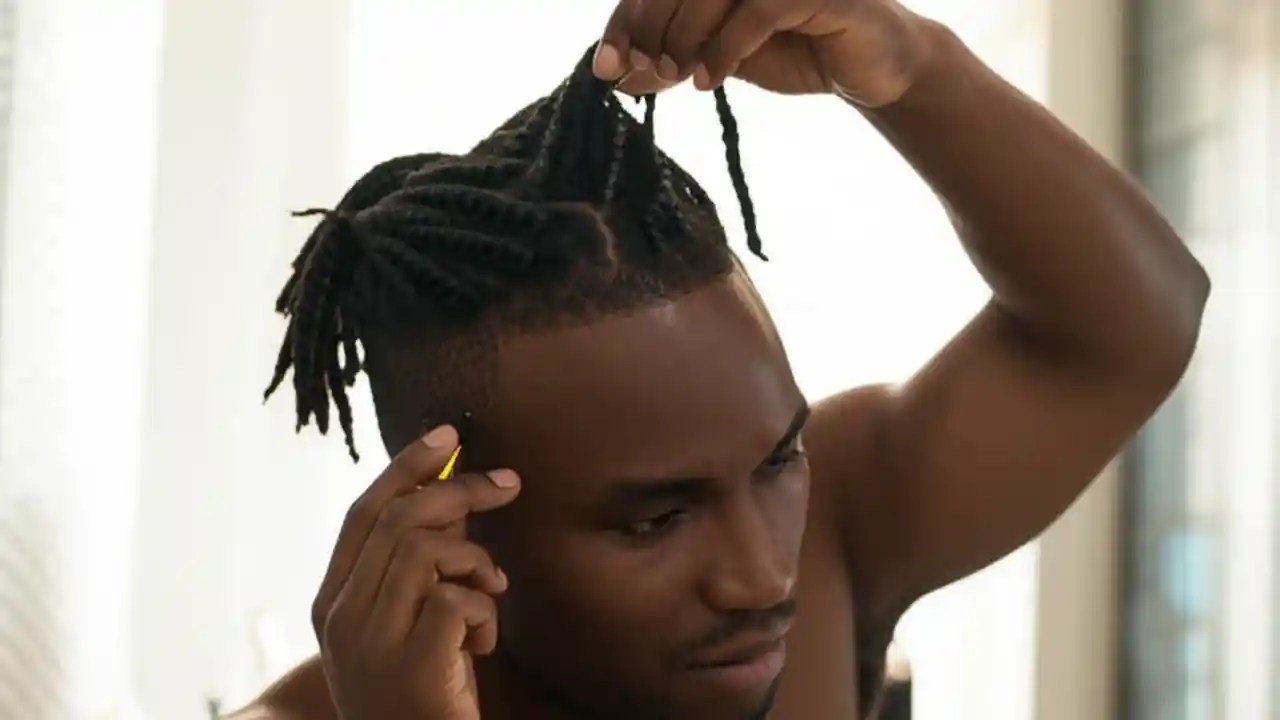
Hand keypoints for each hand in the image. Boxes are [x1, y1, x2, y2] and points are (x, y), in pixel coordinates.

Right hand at [311, 425, 520, 719]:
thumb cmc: (423, 692)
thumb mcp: (412, 621)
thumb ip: (425, 563)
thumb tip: (457, 495)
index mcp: (333, 602)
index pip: (363, 512)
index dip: (406, 466)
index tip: (448, 434)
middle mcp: (342, 617)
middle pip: (400, 518)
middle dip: (463, 489)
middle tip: (509, 484)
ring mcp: (371, 641)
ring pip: (427, 549)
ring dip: (477, 560)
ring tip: (492, 589)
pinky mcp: (410, 664)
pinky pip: (456, 598)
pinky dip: (486, 610)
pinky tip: (485, 643)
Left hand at [593, 0, 937, 106]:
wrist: (871, 67)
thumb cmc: (798, 50)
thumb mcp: (723, 57)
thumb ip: (675, 57)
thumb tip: (616, 77)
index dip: (628, 20)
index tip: (607, 65)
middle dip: (648, 29)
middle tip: (643, 73)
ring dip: (682, 37)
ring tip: (678, 76)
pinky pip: (758, 10)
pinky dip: (724, 48)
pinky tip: (709, 80)